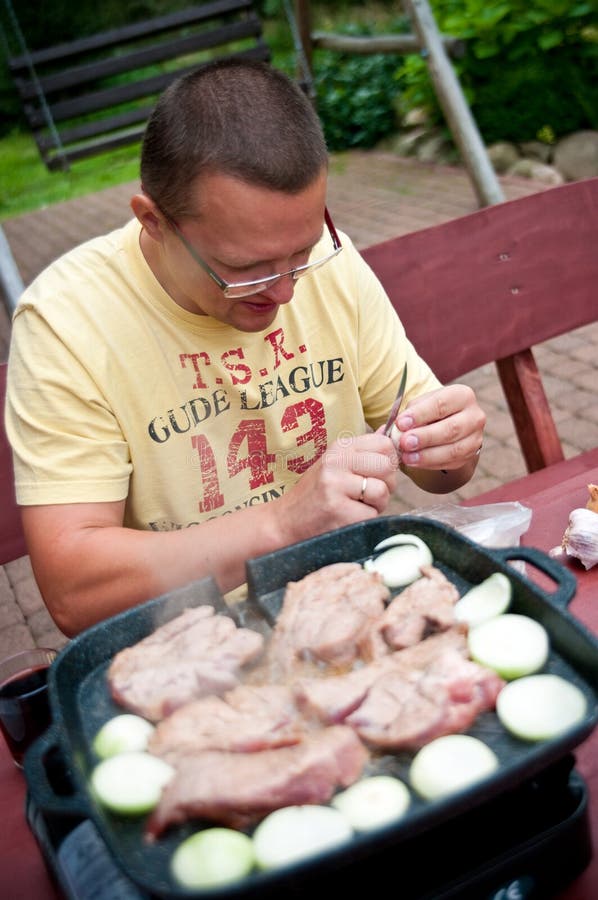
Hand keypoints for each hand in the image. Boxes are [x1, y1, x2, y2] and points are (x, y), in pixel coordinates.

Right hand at [276, 432, 397, 544]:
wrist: (285, 521)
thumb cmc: (315, 494)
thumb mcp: (335, 465)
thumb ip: (362, 453)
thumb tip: (391, 437)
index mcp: (339, 448)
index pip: (384, 444)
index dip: (389, 462)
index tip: (378, 474)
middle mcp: (336, 462)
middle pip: (387, 466)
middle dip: (387, 485)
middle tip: (370, 495)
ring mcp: (336, 486)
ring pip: (382, 491)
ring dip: (377, 505)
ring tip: (357, 507)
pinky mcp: (338, 511)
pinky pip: (371, 514)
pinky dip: (365, 521)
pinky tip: (348, 519)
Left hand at [390, 384, 484, 481]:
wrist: (446, 424)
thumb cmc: (430, 411)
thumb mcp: (421, 405)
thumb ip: (411, 413)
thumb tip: (399, 428)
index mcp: (462, 396)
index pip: (441, 404)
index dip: (420, 414)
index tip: (401, 423)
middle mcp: (474, 416)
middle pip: (451, 428)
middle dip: (425, 437)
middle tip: (404, 442)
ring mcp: (475, 438)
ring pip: (453, 450)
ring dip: (427, 455)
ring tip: (407, 456)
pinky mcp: (470, 455)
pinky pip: (451, 463)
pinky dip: (430, 464)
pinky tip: (414, 462)